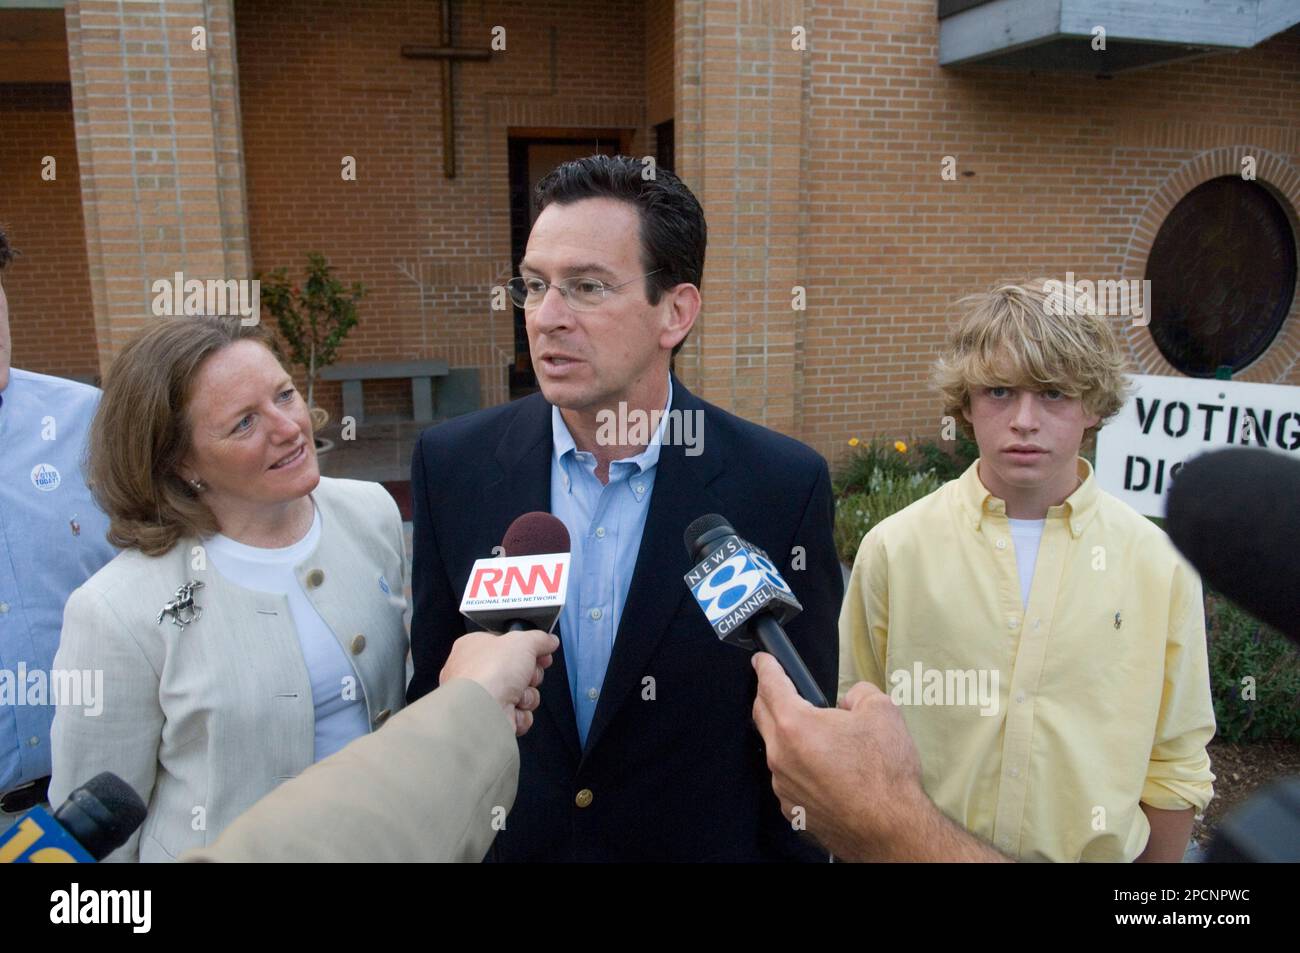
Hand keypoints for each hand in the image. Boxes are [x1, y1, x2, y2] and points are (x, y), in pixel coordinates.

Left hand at [441, 630, 557, 735]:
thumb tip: (549, 640)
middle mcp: (476, 672)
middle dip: (530, 675)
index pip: (506, 644)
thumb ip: (539, 639)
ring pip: (521, 694)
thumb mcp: (522, 641)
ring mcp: (484, 697)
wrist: (482, 710)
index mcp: (474, 647)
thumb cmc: (490, 672)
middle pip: (518, 670)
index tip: (541, 651)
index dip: (527, 648)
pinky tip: (513, 710)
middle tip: (527, 674)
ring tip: (517, 695)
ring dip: (527, 696)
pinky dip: (521, 714)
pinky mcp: (492, 718)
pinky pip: (518, 714)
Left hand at [752, 653, 1007, 861]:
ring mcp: (783, 786)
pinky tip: (825, 769)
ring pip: (776, 749)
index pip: (770, 685)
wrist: (891, 829)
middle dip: (768, 697)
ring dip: (788, 736)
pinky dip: (799, 767)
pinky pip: (788, 778)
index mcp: (795, 725)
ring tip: (820, 737)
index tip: (762, 661)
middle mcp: (780, 756)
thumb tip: (848, 701)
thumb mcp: (881, 710)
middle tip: (782, 689)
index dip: (766, 667)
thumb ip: (858, 693)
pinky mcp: (792, 810)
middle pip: (762, 715)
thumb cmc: (885, 773)